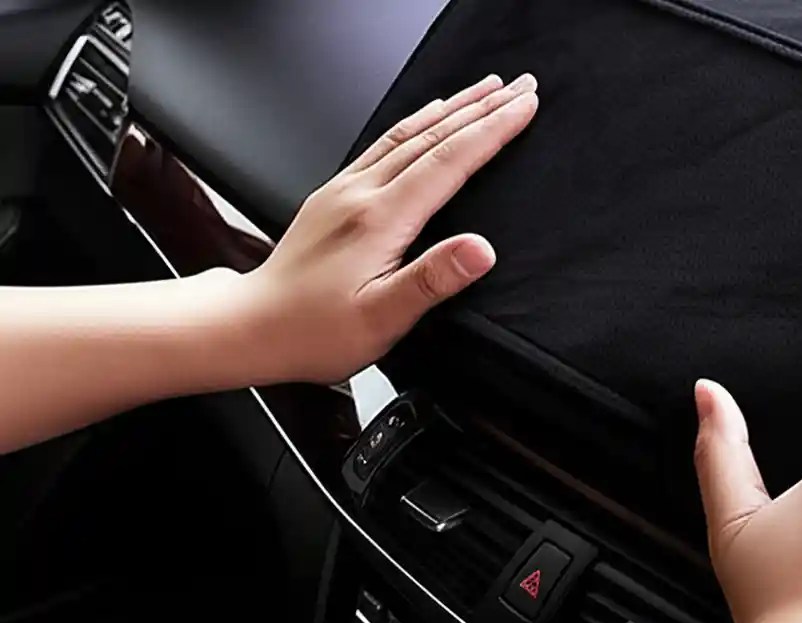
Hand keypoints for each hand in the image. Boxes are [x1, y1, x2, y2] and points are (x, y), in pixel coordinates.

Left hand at [239, 73, 538, 383]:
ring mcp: (345, 190)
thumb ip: (433, 280)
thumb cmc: (314, 332)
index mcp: (380, 219)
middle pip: (434, 136)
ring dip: (453, 107)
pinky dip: (416, 122)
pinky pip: (383, 143)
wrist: (251, 327)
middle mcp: (361, 193)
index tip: (525, 106)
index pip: (449, 161)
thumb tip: (482, 249)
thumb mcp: (382, 318)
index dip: (493, 130)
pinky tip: (428, 116)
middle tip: (520, 86)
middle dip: (482, 108)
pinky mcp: (334, 196)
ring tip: (485, 89)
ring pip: (409, 133)